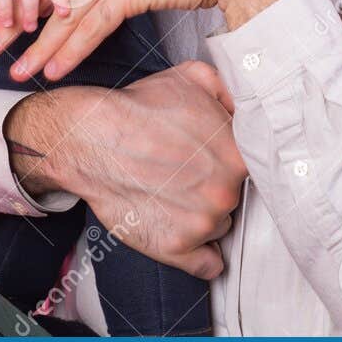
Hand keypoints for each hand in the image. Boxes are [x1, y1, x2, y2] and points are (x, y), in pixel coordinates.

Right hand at [4, 62, 246, 279]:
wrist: (91, 138)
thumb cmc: (139, 107)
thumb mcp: (194, 77)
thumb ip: (232, 92)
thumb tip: (248, 109)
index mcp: (238, 154)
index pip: (251, 166)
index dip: (230, 160)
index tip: (213, 159)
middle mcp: (226, 192)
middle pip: (234, 196)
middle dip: (215, 184)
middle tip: (186, 172)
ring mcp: (203, 224)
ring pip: (220, 226)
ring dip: (204, 215)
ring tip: (173, 194)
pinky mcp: (177, 249)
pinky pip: (208, 265)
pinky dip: (204, 256)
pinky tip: (190, 236)